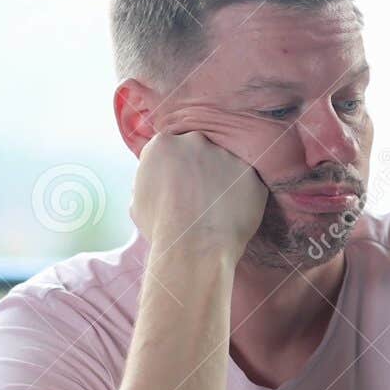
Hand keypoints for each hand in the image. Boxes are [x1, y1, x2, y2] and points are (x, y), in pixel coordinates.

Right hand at [130, 129, 267, 255]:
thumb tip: (158, 180)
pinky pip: (247, 183)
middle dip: (201, 170)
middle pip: (200, 151)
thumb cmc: (161, 229)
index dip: (178, 168)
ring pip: (226, 165)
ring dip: (224, 182)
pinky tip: (233, 214)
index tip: (181, 185)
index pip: (172, 148)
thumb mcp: (138, 200)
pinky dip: (243, 196)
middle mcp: (195, 141)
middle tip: (200, 197)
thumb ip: (150, 180)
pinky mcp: (250, 173)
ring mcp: (225, 155)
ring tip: (217, 210)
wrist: (194, 248)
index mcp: (163, 144)